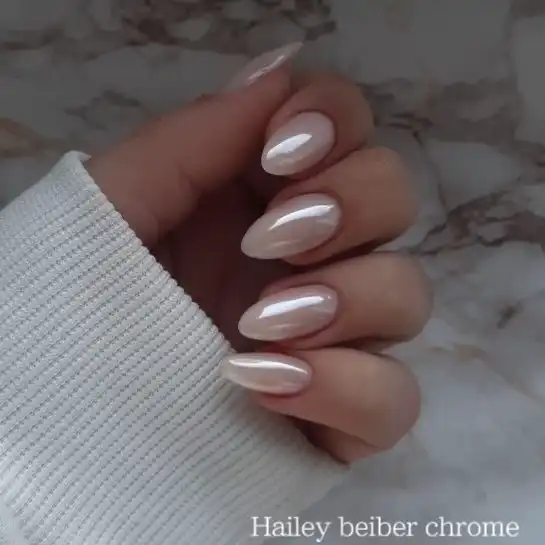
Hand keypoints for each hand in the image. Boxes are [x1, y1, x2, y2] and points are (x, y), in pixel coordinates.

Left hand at [87, 45, 430, 462]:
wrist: (70, 404)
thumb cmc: (87, 295)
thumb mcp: (122, 201)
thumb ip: (196, 133)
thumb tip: (279, 70)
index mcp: (268, 196)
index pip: (348, 127)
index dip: (335, 123)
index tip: (278, 155)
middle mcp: (315, 255)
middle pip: (395, 199)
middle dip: (347, 208)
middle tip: (268, 241)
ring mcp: (338, 334)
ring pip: (409, 295)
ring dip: (348, 298)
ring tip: (260, 323)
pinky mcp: (344, 410)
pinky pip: (395, 399)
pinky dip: (348, 388)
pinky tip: (271, 385)